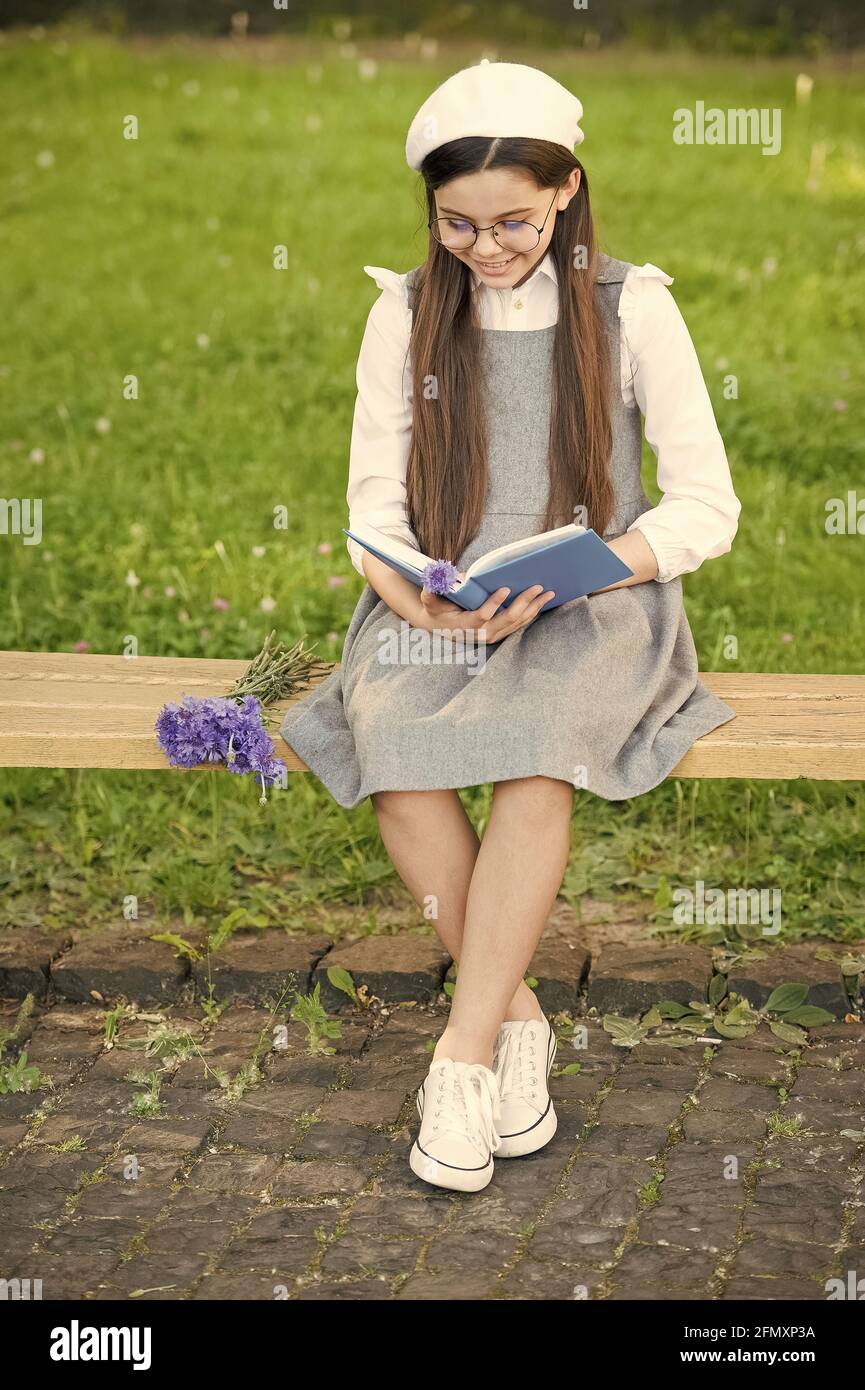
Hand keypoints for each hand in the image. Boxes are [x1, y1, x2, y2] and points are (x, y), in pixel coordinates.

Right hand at [416, 582, 554, 640]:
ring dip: (534, 607)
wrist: (439, 626)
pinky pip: (519, 624)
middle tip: (538, 586)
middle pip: (508, 619)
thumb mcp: (430, 599)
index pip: (482, 616)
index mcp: (465, 625)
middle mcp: (482, 634)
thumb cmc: (436, 608)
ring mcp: (493, 635)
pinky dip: (532, 612)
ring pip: (518, 623)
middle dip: (525, 602)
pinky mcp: (500, 633)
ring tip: (548, 592)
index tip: (506, 588)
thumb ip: (433, 588)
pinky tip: (542, 601)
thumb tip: (445, 574)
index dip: (494, 603)